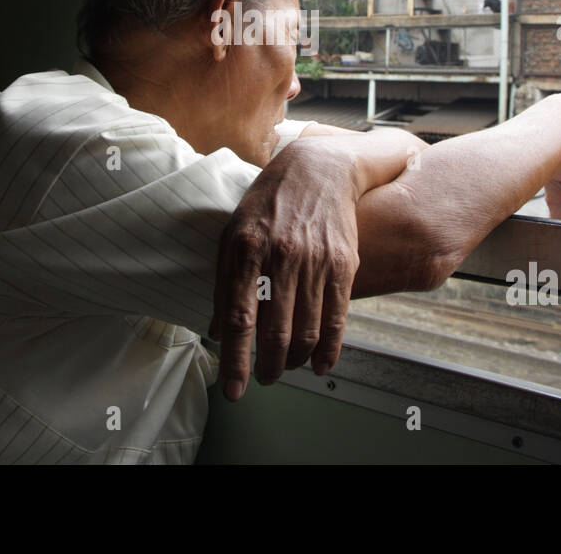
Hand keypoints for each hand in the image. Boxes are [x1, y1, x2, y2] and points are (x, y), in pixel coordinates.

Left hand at [208, 139, 359, 401]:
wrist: (318, 169)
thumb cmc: (268, 203)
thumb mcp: (233, 233)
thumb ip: (224, 283)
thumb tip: (216, 332)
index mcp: (246, 249)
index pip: (239, 318)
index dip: (235, 360)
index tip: (232, 391)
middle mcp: (282, 257)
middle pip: (275, 332)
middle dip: (266, 367)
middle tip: (262, 379)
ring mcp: (316, 261)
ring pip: (307, 332)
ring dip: (294, 361)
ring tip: (283, 368)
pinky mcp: (344, 264)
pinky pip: (336, 318)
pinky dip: (328, 350)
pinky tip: (320, 364)